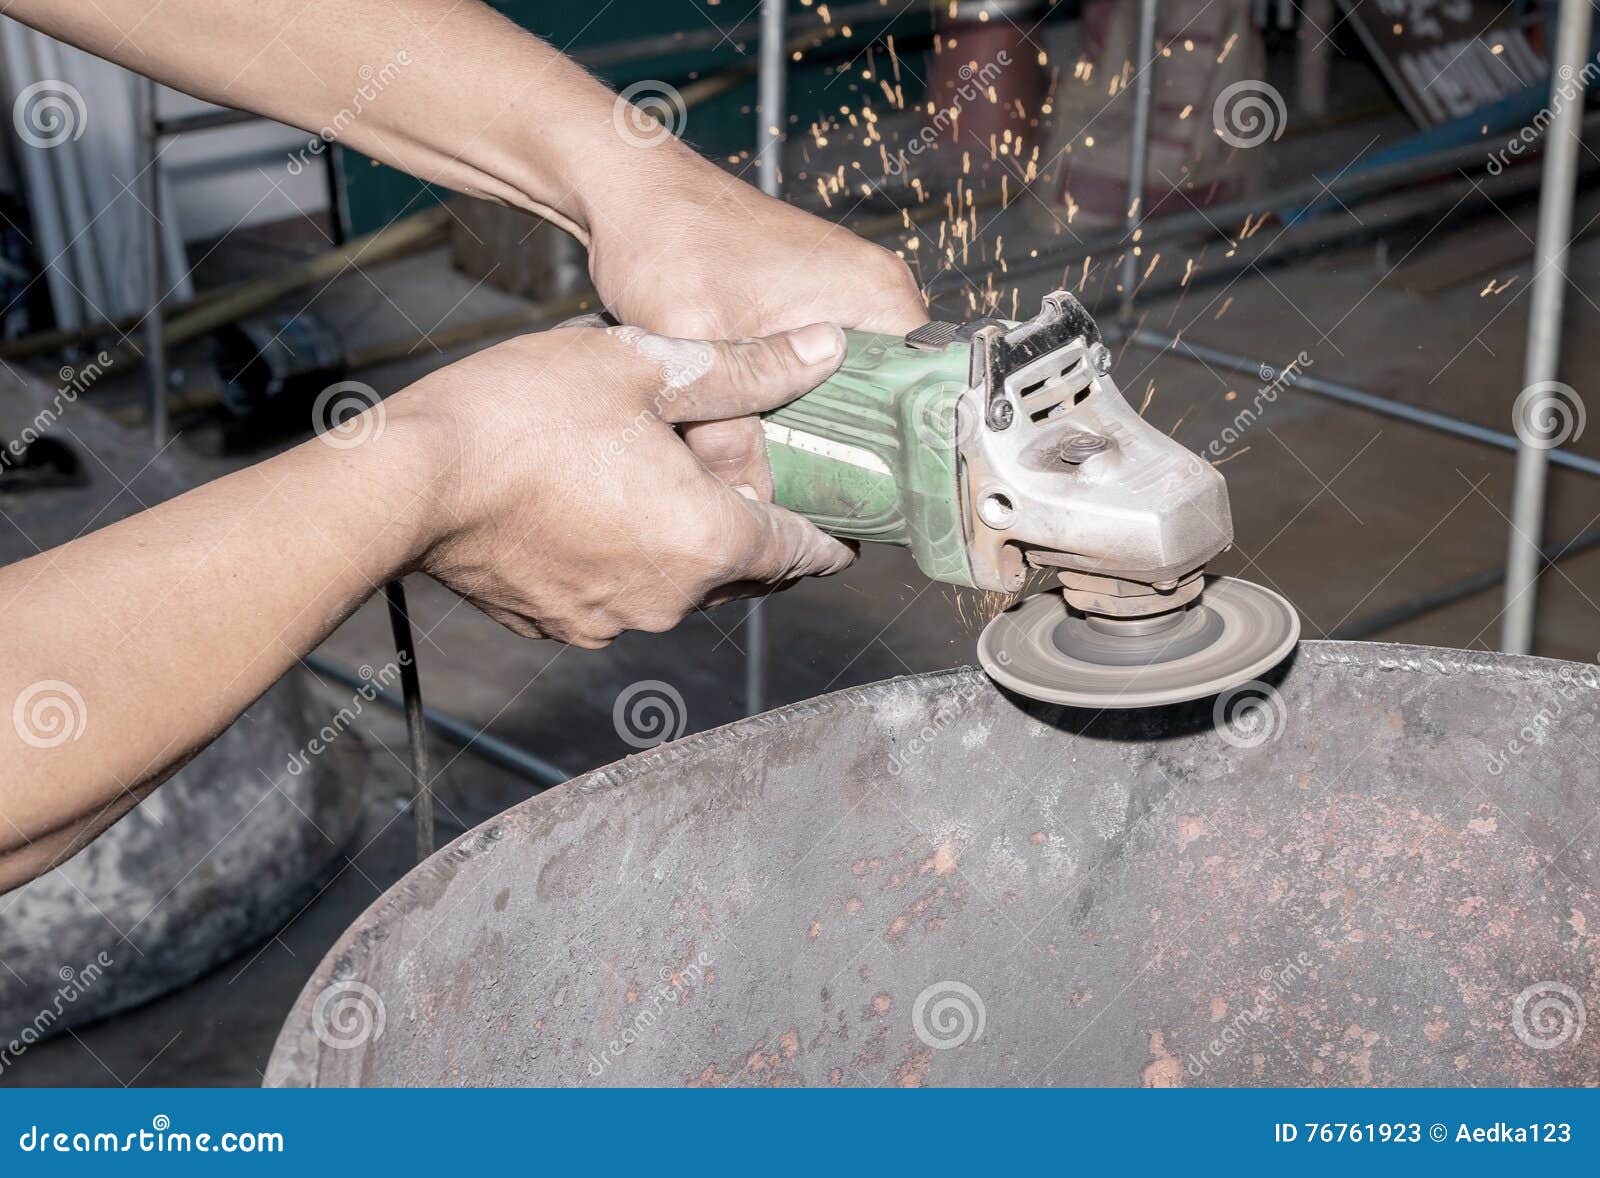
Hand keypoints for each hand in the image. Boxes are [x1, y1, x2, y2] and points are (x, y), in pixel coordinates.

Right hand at [394, 321, 857, 647]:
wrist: (406, 484)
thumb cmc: (523, 416)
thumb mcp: (645, 368)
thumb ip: (747, 368)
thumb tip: (825, 348)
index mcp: (708, 541)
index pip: (804, 552)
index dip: (833, 531)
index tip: (847, 516)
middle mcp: (672, 599)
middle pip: (744, 568)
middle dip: (755, 526)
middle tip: (756, 476)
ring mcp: (613, 620)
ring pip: (681, 581)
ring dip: (687, 540)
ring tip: (667, 478)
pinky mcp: (563, 623)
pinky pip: (622, 592)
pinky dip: (630, 556)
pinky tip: (602, 504)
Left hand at [582, 148, 929, 495]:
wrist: (628, 190)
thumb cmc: (669, 233)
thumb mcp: (695, 339)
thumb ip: (723, 426)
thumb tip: (745, 503)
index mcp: (875, 295)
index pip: (929, 392)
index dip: (907, 454)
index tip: (875, 501)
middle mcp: (868, 300)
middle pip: (888, 405)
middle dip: (852, 456)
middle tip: (822, 506)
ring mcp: (835, 308)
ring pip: (846, 399)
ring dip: (815, 439)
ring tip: (791, 486)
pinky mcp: (800, 317)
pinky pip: (813, 383)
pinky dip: (789, 416)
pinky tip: (761, 449)